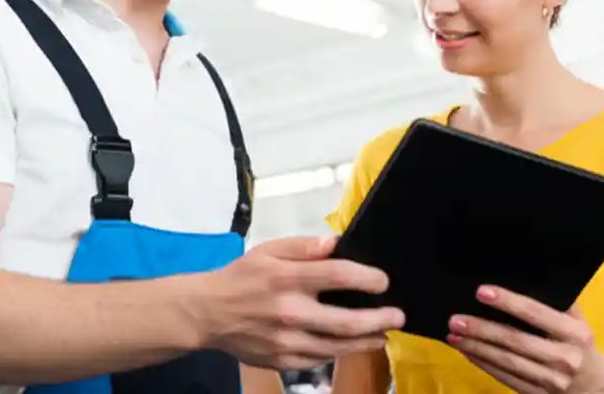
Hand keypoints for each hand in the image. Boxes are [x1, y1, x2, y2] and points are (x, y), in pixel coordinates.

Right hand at [196, 236, 404, 370]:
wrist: (207, 313)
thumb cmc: (240, 278)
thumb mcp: (268, 250)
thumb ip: (304, 246)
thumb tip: (336, 243)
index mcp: (287, 278)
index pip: (338, 275)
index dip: (368, 278)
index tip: (383, 281)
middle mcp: (289, 312)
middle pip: (346, 321)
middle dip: (379, 319)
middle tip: (397, 316)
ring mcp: (286, 341)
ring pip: (337, 347)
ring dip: (366, 341)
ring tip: (382, 334)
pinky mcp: (281, 360)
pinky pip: (319, 359)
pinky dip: (338, 352)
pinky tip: (349, 344)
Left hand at [447, 286, 603, 393]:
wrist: (595, 386)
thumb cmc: (578, 343)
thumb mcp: (577, 320)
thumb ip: (558, 300)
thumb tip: (528, 271)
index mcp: (574, 332)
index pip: (535, 313)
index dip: (508, 302)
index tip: (481, 291)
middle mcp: (564, 357)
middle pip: (515, 341)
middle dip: (482, 329)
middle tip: (455, 319)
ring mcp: (551, 380)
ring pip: (507, 362)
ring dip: (476, 348)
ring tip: (454, 335)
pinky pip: (506, 378)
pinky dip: (483, 363)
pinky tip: (467, 351)